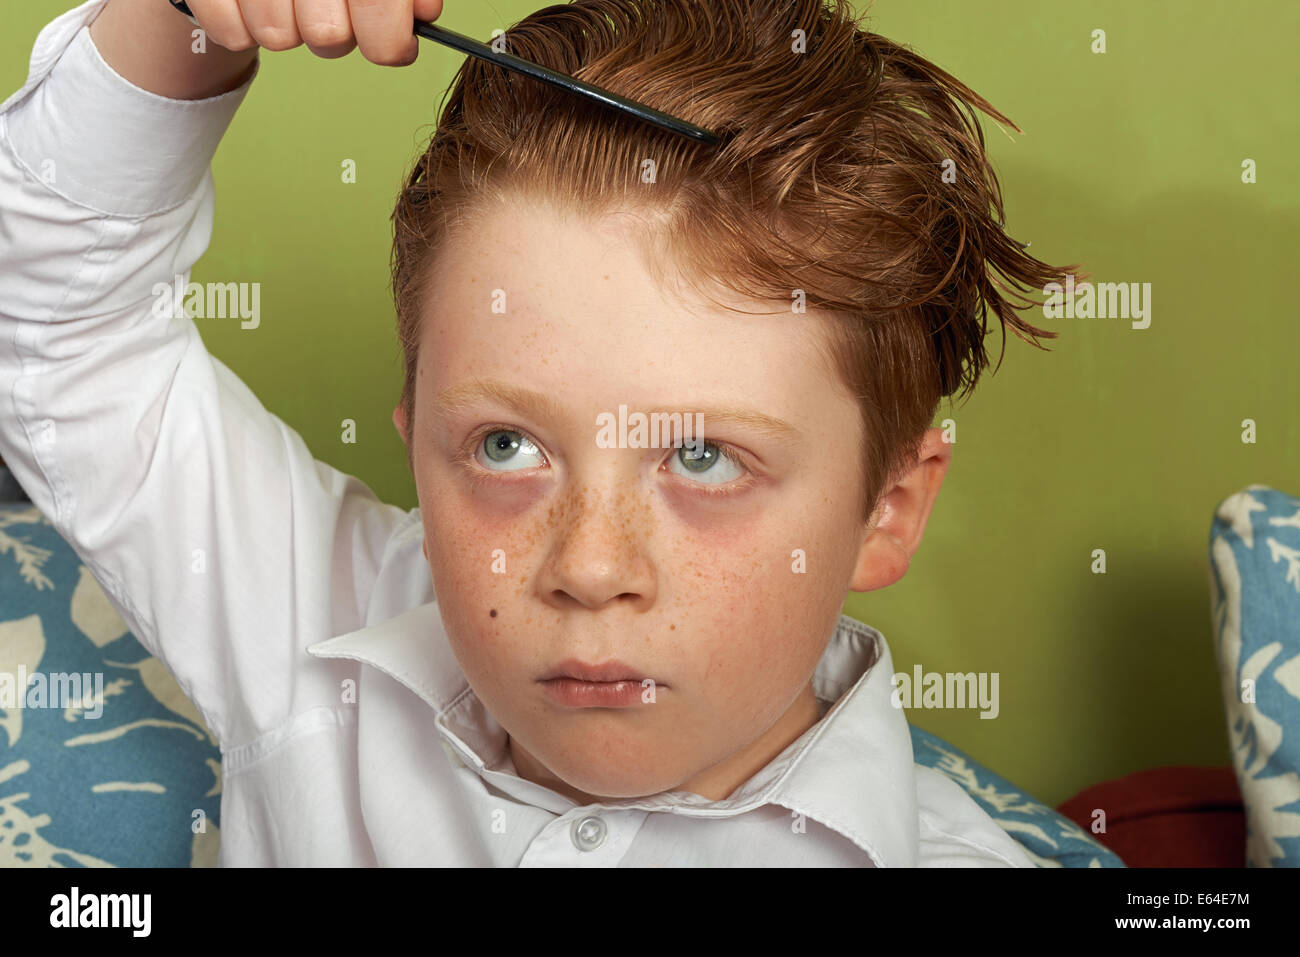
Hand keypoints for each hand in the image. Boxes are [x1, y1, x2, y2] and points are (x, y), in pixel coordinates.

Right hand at [183, 0, 444, 63]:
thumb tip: (425, 13)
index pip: (380, 12)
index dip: (391, 41)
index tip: (396, 43)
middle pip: (328, 38)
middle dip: (334, 33)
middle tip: (327, 7)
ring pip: (279, 38)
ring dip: (288, 28)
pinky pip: (232, 34)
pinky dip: (242, 26)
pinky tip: (252, 0)